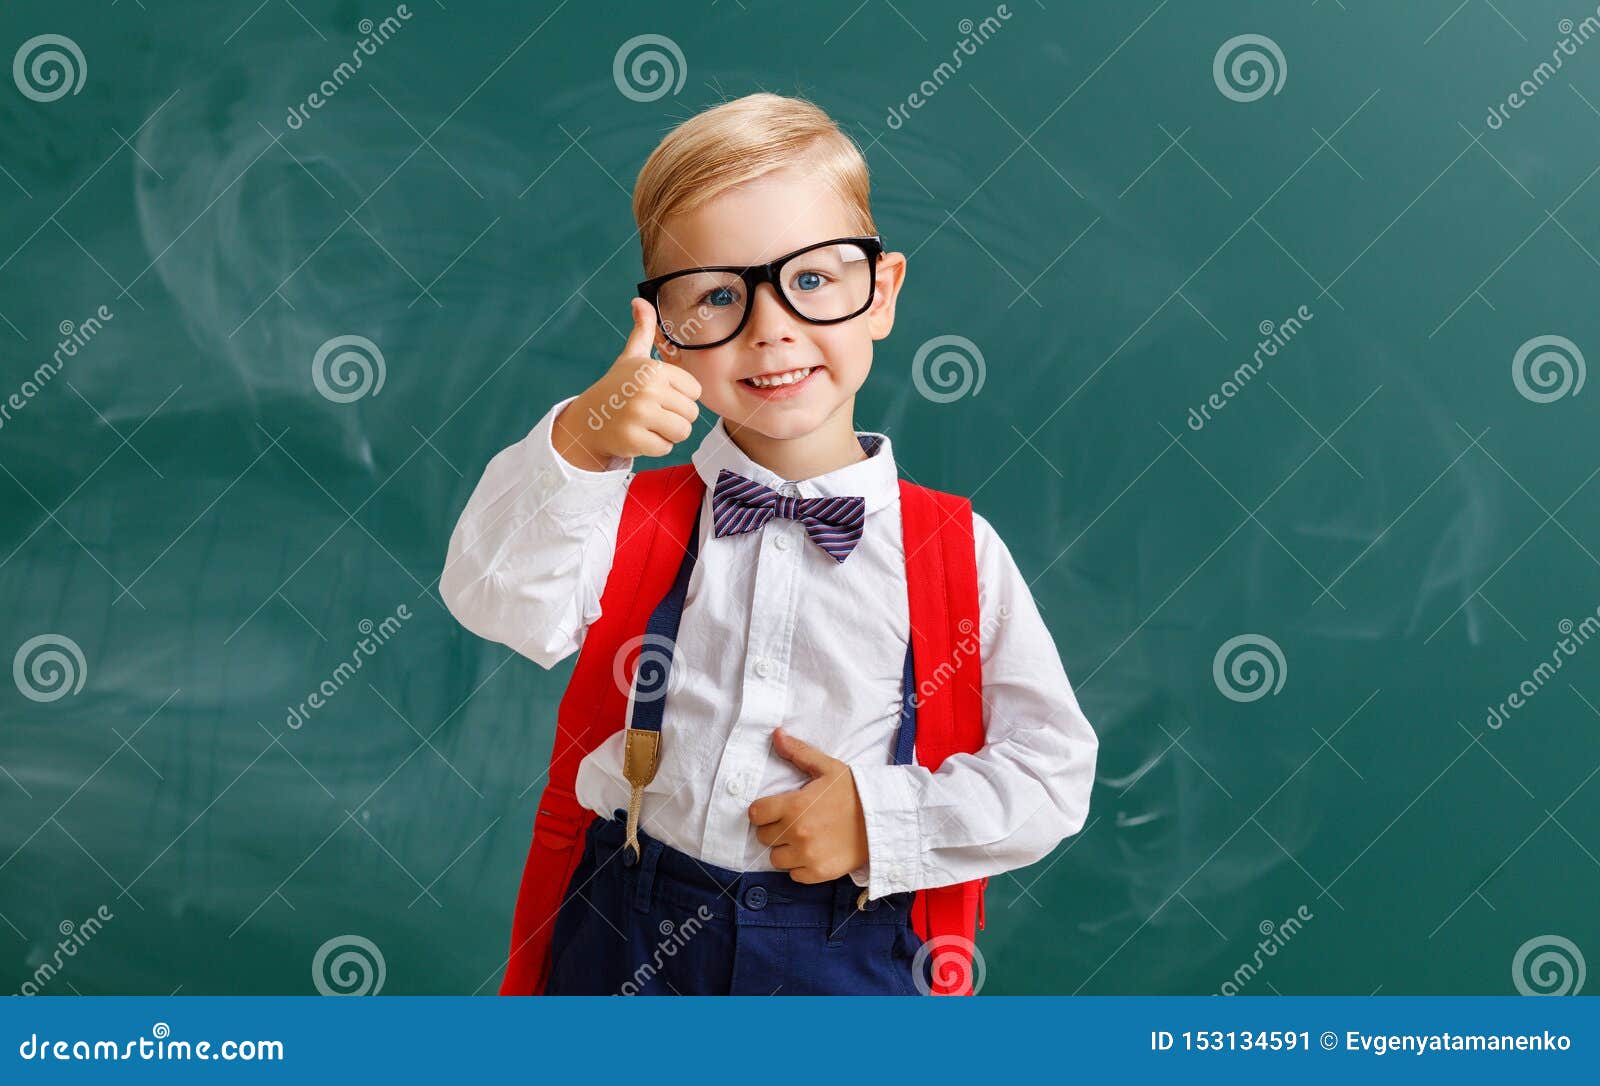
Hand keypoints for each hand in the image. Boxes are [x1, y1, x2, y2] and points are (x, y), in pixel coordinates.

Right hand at [553, 298, 701, 470]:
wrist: (589, 419)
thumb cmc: (618, 386)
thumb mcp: (632, 357)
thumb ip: (643, 329)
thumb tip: (639, 300)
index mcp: (653, 369)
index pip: (695, 392)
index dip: (681, 396)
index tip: (660, 394)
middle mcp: (647, 389)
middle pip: (691, 414)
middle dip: (676, 417)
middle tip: (653, 412)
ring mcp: (639, 415)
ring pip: (682, 432)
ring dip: (669, 433)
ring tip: (648, 424)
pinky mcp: (633, 439)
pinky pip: (665, 449)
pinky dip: (655, 446)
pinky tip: (639, 436)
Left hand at [748, 728, 869, 883]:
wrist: (884, 819)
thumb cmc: (855, 791)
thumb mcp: (828, 767)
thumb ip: (799, 753)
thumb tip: (776, 735)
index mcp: (794, 806)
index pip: (755, 814)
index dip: (762, 811)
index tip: (774, 809)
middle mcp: (797, 832)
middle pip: (763, 837)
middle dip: (774, 829)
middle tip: (793, 822)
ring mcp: (807, 855)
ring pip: (776, 858)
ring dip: (785, 850)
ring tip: (802, 839)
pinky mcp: (819, 873)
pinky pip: (794, 875)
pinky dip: (800, 866)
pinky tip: (813, 852)